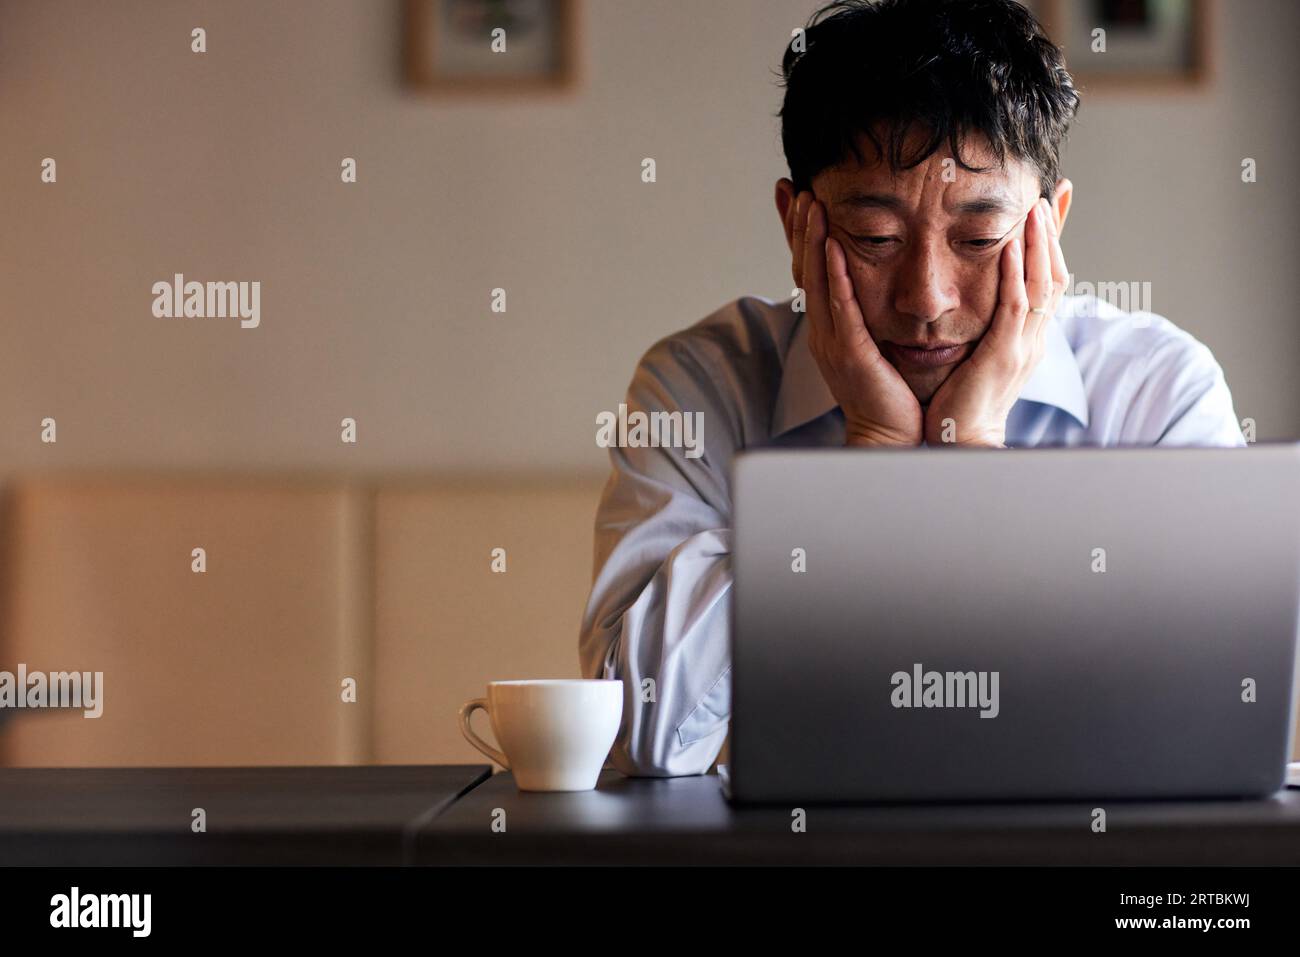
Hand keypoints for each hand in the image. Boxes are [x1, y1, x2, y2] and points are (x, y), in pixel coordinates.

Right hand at [788, 191, 922, 446]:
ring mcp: (833, 342)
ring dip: (812, 241)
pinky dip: (834, 276)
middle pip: (804, 269)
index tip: (797, 198)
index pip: (811, 271)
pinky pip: (840, 307)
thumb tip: (881, 287)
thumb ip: (874, 317)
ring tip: (811, 204)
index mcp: (830, 329)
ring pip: (817, 281)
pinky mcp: (850, 352)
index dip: (801, 235)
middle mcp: (824, 332)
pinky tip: (831, 247)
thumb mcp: (878, 347)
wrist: (891, 438)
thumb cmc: (893, 398)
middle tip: (796, 189)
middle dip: (798, 228)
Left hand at [924, 197, 1068, 446]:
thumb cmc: (960, 401)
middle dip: (1054, 232)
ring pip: (1043, 285)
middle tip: (1052, 192)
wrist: (960, 440)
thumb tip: (980, 300)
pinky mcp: (1004, 355)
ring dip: (1040, 243)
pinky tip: (1011, 247)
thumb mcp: (979, 355)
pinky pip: (1015, 308)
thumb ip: (984, 326)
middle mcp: (1033, 338)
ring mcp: (1023, 346)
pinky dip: (1016, 275)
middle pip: (1056, 274)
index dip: (1053, 242)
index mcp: (1028, 337)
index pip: (1049, 280)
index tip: (1052, 204)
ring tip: (1035, 207)